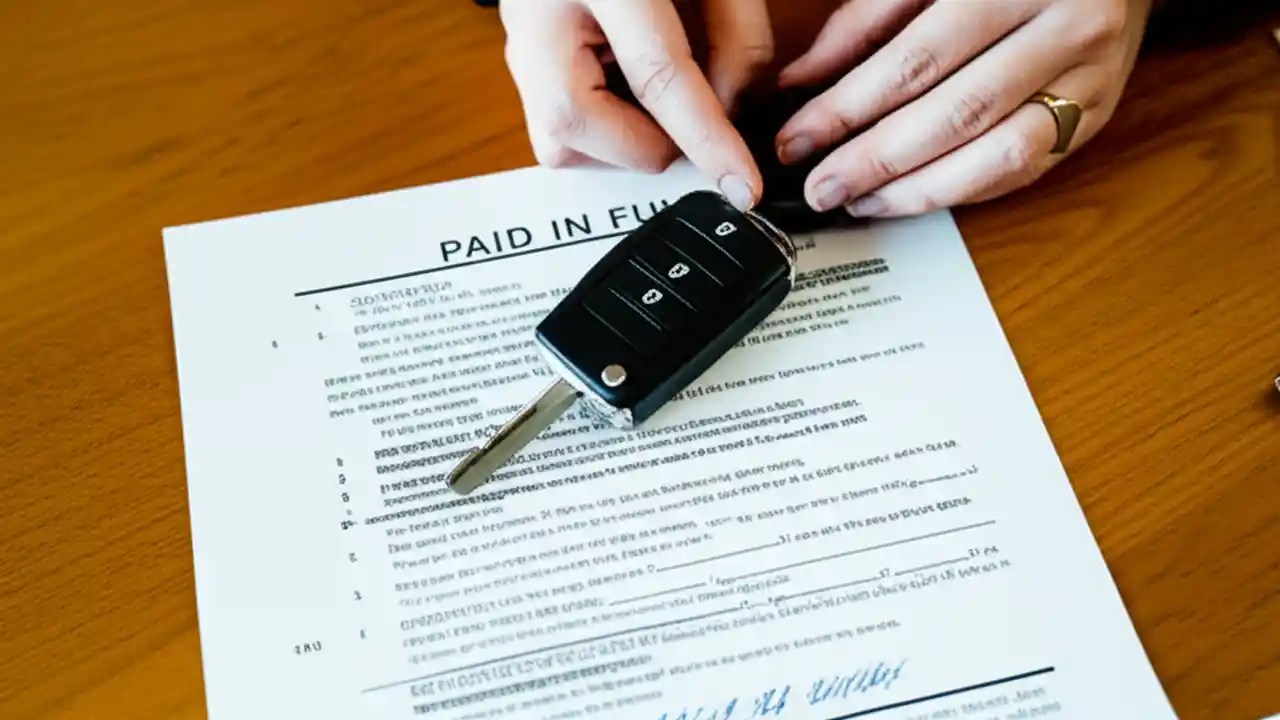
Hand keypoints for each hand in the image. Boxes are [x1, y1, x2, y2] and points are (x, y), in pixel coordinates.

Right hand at [499, 0, 773, 209]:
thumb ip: (740, 41)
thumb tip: (730, 118)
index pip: (658, 76)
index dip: (708, 140)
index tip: (742, 186)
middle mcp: (538, 13)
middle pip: (578, 127)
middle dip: (648, 141)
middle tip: (686, 113)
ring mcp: (516, 40)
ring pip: (558, 143)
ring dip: (621, 138)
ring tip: (650, 92)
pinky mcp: (516, 60)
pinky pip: (556, 131)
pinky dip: (603, 127)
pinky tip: (624, 87)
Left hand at [774, 0, 1154, 215]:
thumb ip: (866, 21)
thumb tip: (802, 82)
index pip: (916, 60)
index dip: (848, 108)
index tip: (797, 140)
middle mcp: (1066, 25)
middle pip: (956, 114)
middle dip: (876, 161)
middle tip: (821, 187)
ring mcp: (1090, 75)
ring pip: (998, 155)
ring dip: (919, 191)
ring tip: (861, 201)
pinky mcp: (1098, 112)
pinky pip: (1027, 169)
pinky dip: (964, 190)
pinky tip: (914, 195)